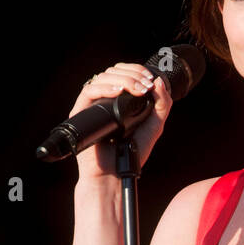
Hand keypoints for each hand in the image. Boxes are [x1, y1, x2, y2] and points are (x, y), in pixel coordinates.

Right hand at [68, 62, 172, 180]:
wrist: (115, 173)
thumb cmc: (132, 154)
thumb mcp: (154, 127)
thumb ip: (162, 105)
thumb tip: (158, 80)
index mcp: (120, 99)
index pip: (124, 73)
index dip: (137, 71)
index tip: (150, 80)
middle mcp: (105, 99)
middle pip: (113, 71)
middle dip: (132, 74)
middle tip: (146, 86)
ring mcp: (93, 105)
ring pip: (102, 77)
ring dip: (123, 79)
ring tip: (138, 90)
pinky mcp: (81, 112)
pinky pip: (88, 91)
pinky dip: (105, 88)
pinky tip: (119, 92)